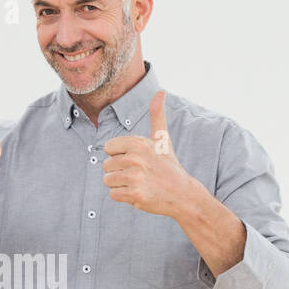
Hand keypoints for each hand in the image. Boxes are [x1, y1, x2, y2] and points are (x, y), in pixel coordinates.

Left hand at [102, 90, 193, 215]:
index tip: (136, 159)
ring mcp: (135, 177)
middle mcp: (135, 159)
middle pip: (106, 165)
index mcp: (138, 143)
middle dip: (119, 171)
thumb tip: (160, 92)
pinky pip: (113, 194)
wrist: (182, 194)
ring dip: (121, 184)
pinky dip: (124, 196)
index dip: (120, 155)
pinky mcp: (135, 195)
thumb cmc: (169, 166)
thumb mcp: (162, 139)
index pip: (108, 148)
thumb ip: (157, 115)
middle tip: (139, 174)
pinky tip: (139, 193)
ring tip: (138, 183)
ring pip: (108, 180)